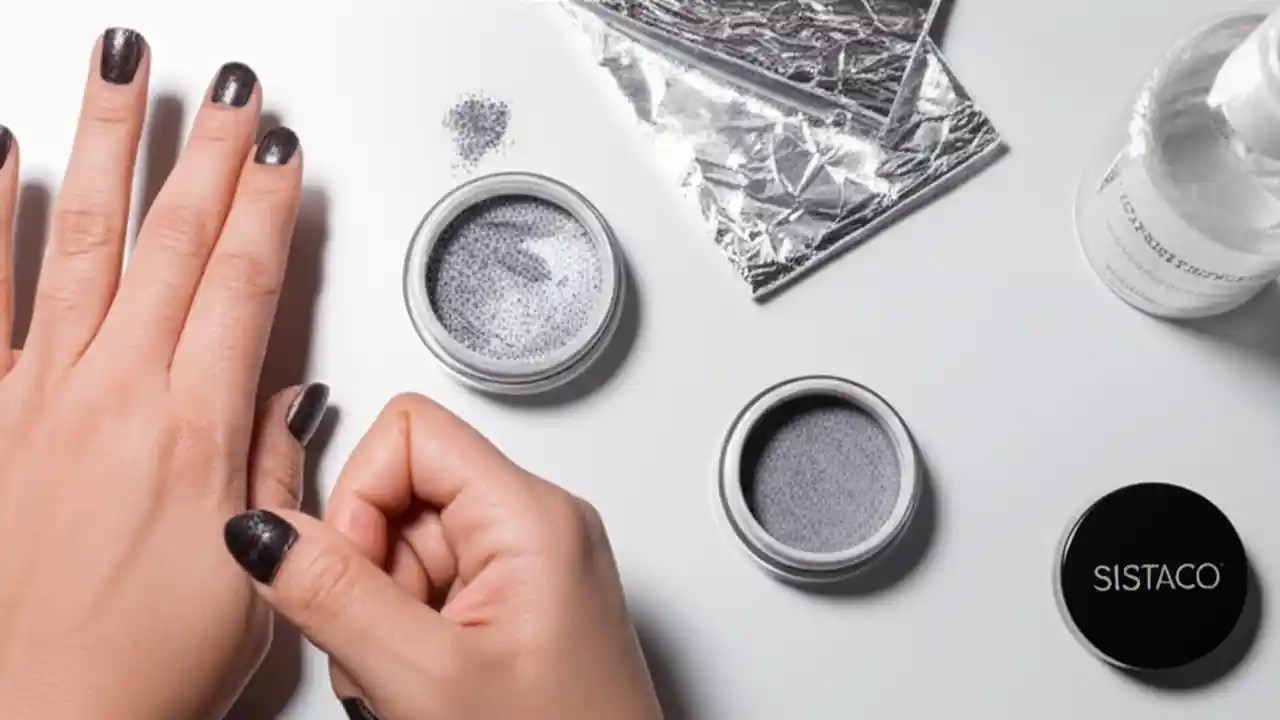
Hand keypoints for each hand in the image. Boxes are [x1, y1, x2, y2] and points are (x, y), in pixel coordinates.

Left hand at [0, 29, 321, 718]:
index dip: (267, 207)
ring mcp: (35, 398)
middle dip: (206, 151)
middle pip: (173, 243)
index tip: (282, 149)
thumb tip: (286, 400)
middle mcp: (114, 397)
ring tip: (122, 72)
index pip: (243, 285)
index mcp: (194, 434)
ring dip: (105, 148)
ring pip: (79, 243)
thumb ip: (270, 475)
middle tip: (228, 85)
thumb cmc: (139, 670)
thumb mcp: (253, 582)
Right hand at [224, 394, 662, 719]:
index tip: (358, 578)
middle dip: (370, 574)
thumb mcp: (426, 679)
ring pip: (406, 548)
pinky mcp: (520, 606)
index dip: (359, 498)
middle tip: (390, 648)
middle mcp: (539, 526)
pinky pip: (431, 590)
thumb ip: (336, 596)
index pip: (409, 432)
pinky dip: (407, 638)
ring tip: (415, 683)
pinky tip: (428, 689)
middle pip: (402, 492)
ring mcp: (531, 567)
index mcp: (533, 516)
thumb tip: (265, 529)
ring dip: (383, 617)